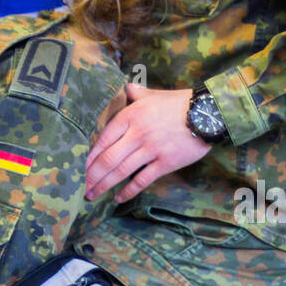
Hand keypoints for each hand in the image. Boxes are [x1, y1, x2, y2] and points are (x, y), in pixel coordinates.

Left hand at [84, 85, 212, 203]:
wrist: (208, 113)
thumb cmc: (179, 104)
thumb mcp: (154, 95)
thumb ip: (136, 93)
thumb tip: (125, 87)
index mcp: (131, 116)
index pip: (102, 138)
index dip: (88, 155)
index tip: (76, 166)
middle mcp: (137, 133)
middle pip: (107, 159)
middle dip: (91, 175)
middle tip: (78, 187)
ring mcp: (151, 149)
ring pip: (121, 171)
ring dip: (103, 185)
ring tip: (91, 195)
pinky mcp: (165, 163)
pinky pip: (142, 180)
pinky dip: (128, 191)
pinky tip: (118, 198)